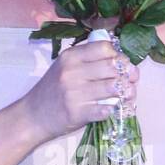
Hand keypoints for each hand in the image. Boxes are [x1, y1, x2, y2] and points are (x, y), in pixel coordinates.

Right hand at [23, 38, 137, 141]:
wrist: (32, 116)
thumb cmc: (52, 91)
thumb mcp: (64, 67)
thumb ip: (87, 60)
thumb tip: (119, 58)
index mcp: (70, 57)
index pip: (104, 48)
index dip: (119, 56)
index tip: (123, 64)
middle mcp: (72, 72)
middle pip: (113, 67)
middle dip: (128, 73)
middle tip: (132, 80)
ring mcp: (74, 93)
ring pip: (113, 87)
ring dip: (127, 93)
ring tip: (128, 96)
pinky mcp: (77, 113)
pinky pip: (106, 109)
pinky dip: (115, 110)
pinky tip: (115, 109)